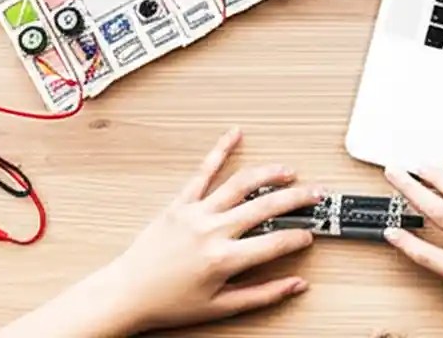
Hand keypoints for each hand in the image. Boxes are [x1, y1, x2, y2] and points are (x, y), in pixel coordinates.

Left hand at [0, 128, 323, 337]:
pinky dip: (220, 150)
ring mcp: (195, 213)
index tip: (309, 235)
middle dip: (297, 198)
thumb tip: (295, 286)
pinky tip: (234, 134)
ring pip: (240, 184)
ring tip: (288, 170)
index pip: (275, 243)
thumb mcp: (221, 307)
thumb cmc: (169, 302)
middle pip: (265, 207)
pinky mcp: (179, 203)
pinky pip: (202, 172)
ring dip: (268, 173)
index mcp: (224, 258)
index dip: (299, 238)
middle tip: (315, 194)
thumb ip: (263, 294)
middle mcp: (212, 230)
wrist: (128, 292)